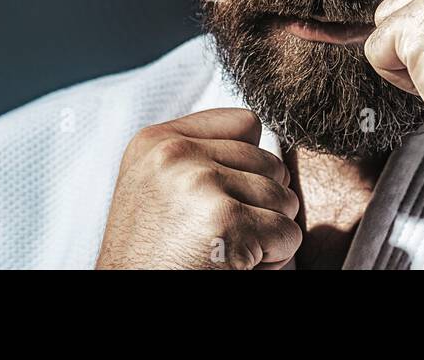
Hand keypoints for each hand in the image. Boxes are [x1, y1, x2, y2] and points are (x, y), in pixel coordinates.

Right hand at [95, 108, 300, 268]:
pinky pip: (288, 234)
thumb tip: (263, 139)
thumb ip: (199, 157)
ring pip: (284, 198)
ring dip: (266, 234)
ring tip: (224, 253)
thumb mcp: (157, 190)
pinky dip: (273, 259)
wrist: (136, 300)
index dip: (248, 167)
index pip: (245, 123)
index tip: (217, 202)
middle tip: (220, 237)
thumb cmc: (152, 259)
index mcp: (156, 142)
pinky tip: (234, 268)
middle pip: (271, 162)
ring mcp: (200, 183)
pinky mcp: (226, 221)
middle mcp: (174, 154)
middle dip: (260, 205)